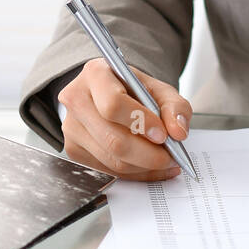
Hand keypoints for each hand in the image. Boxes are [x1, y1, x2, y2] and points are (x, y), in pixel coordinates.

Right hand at [58, 56, 192, 180]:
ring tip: (165, 160)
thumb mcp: (159, 89)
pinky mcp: (73, 149)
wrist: (112, 95)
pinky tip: (150, 166)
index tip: (162, 135)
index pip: (113, 104)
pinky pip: (108, 171)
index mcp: (95, 74)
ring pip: (112, 160)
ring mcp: (71, 127)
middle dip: (148, 154)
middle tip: (171, 156)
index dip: (140, 123)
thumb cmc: (133, 90)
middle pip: (112, 139)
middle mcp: (77, 99)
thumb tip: (178, 132)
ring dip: (144, 167)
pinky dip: (135, 173)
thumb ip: (175, 106)